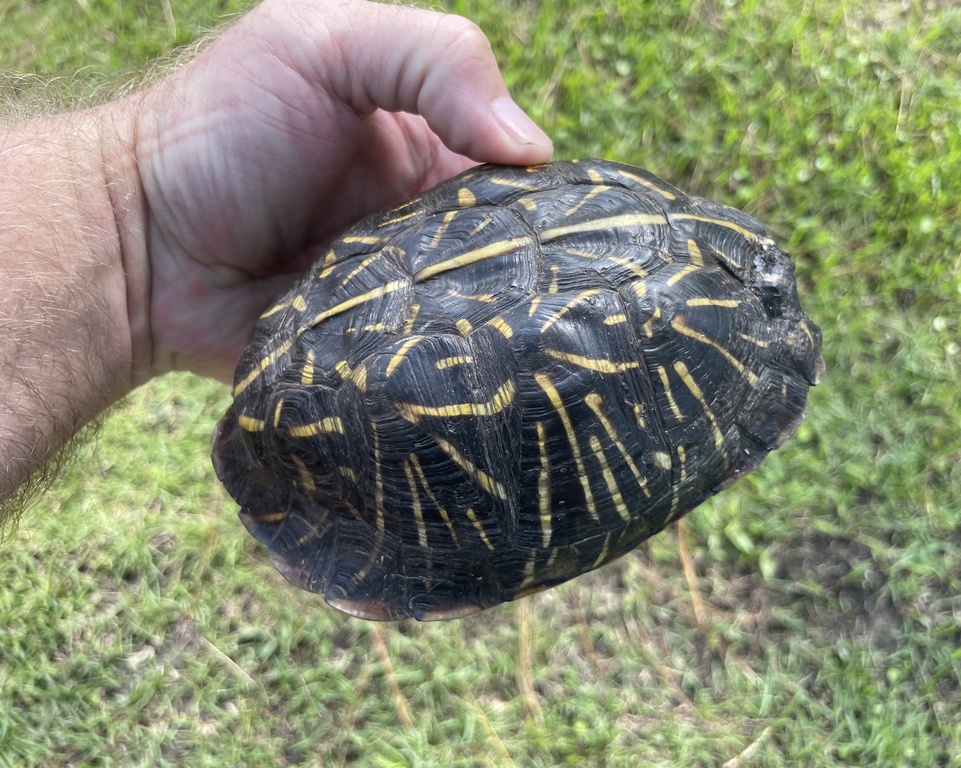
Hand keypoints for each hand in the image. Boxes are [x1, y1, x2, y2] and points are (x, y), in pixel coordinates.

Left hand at [130, 0, 551, 382]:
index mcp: (430, 148)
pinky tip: (478, 376)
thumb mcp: (322, 44)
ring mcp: (406, 295)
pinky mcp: (379, 356)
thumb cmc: (220, 127)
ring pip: (483, 317)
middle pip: (514, 253)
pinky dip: (451, 368)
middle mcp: (427, 224)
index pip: (522, 172)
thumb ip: (435, 61)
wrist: (135, 241)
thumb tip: (534, 147)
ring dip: (495, 323)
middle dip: (531, 269)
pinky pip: (432, 367)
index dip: (549, 191)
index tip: (565, 220)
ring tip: (522, 337)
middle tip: (551, 289)